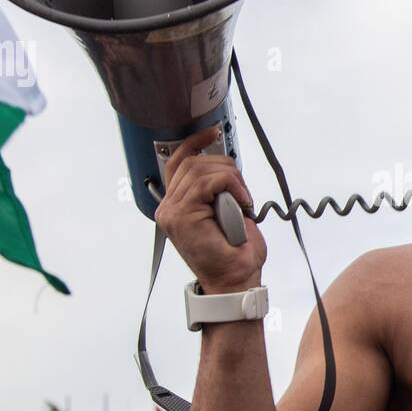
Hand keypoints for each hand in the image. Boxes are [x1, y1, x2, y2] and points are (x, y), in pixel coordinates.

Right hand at [155, 125, 266, 292]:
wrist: (236, 278)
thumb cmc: (235, 252)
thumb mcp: (228, 211)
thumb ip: (218, 189)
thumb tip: (227, 167)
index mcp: (176, 205)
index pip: (177, 162)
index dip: (194, 143)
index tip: (212, 132)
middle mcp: (169, 208)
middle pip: (192, 163)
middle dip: (224, 167)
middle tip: (241, 189)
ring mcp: (172, 212)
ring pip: (201, 170)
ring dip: (231, 179)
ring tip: (242, 200)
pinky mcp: (182, 216)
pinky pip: (207, 182)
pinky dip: (230, 185)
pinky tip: (240, 201)